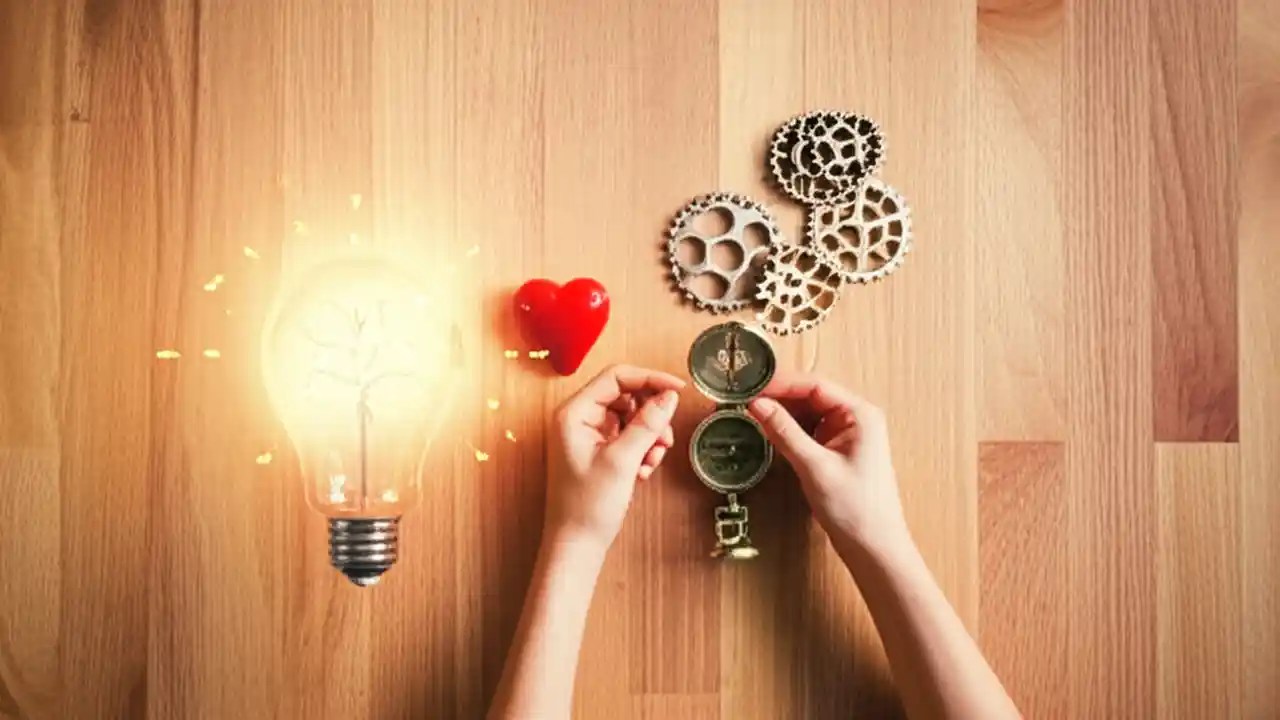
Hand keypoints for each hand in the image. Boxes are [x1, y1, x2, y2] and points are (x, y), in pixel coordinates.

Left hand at [546, 364, 684, 551]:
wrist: (577, 545)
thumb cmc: (587, 507)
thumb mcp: (622, 461)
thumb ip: (647, 424)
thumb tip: (669, 396)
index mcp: (574, 413)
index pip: (616, 377)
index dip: (650, 379)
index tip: (678, 390)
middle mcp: (578, 418)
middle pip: (626, 396)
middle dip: (650, 416)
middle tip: (664, 439)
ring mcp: (588, 435)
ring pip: (631, 417)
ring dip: (649, 436)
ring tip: (651, 461)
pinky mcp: (598, 450)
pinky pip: (628, 436)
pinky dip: (642, 449)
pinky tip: (642, 471)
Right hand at [747, 373, 909, 552]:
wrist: (874, 548)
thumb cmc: (855, 509)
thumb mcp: (814, 467)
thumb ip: (784, 432)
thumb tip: (757, 404)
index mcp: (859, 415)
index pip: (815, 386)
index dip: (781, 384)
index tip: (752, 387)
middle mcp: (856, 419)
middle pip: (810, 397)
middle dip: (779, 398)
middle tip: (745, 401)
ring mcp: (847, 436)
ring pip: (807, 415)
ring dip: (782, 415)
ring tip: (751, 415)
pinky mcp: (837, 453)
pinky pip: (809, 433)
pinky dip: (789, 432)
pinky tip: (769, 434)